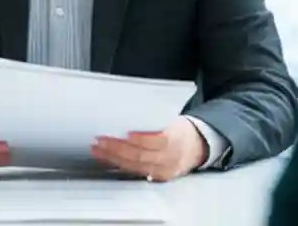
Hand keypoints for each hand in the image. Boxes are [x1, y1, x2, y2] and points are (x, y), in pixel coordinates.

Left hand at [91, 118, 207, 181]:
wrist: (199, 146)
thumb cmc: (182, 130)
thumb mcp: (173, 121)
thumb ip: (153, 123)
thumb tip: (127, 119)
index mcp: (175, 140)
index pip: (156, 141)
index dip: (139, 139)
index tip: (124, 134)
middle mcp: (169, 159)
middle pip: (140, 156)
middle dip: (117, 149)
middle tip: (100, 141)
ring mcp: (164, 171)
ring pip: (135, 166)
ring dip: (113, 159)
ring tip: (98, 151)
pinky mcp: (158, 177)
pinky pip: (136, 173)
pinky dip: (120, 165)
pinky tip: (108, 160)